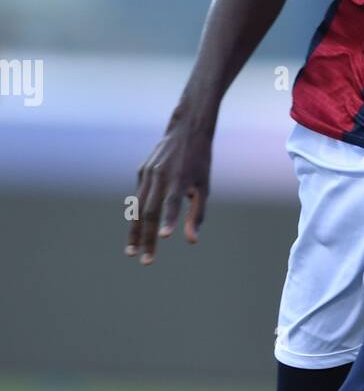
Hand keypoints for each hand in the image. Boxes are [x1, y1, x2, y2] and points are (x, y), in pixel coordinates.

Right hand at [126, 109, 212, 264]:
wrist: (186, 129)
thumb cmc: (200, 162)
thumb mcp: (204, 187)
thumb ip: (198, 214)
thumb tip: (191, 241)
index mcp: (179, 178)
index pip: (171, 203)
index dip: (168, 220)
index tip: (163, 237)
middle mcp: (160, 176)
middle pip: (149, 211)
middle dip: (146, 238)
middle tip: (145, 261)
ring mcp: (147, 173)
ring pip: (137, 207)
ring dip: (134, 231)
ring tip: (132, 252)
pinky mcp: (142, 172)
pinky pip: (139, 196)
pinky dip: (137, 214)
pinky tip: (137, 231)